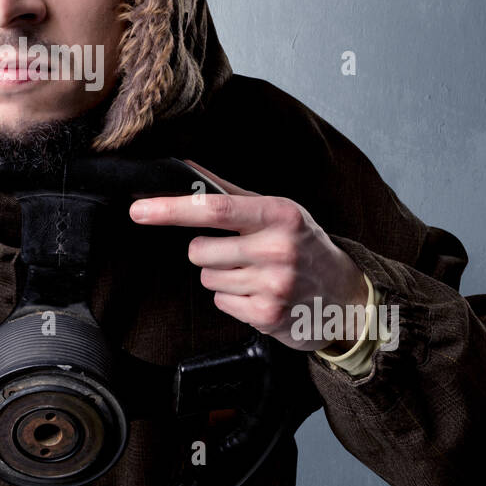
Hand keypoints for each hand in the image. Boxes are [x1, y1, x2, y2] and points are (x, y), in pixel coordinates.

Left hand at [128, 160, 368, 351]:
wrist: (345, 296)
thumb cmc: (304, 245)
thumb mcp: (279, 211)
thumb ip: (231, 193)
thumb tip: (184, 169)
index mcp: (279, 214)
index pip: (215, 209)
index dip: (171, 209)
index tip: (140, 210)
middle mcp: (278, 249)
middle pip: (199, 250)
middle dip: (207, 251)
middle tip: (238, 252)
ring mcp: (273, 285)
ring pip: (207, 277)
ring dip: (221, 275)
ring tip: (254, 273)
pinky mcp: (267, 316)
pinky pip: (220, 302)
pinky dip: (233, 298)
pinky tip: (259, 293)